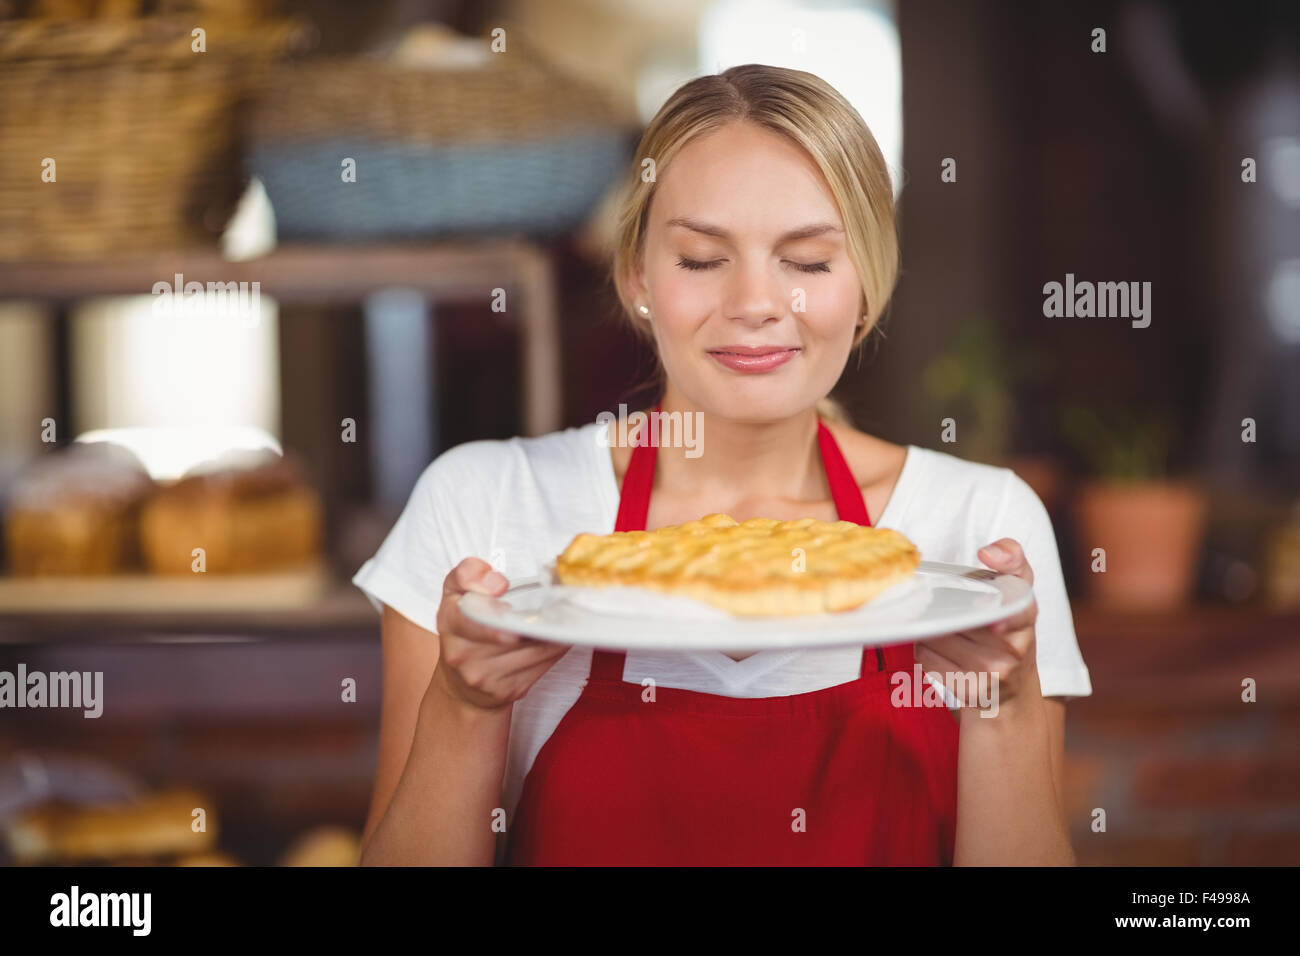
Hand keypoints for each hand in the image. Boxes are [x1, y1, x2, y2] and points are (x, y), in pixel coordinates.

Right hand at [431, 558, 571, 711]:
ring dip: (552, 634)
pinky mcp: (510, 690)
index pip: (469, 619)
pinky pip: (543, 665)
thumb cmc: (464, 628)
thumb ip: (469, 574)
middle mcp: (464, 654)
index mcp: (451, 623)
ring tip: (562, 618)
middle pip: (512, 635)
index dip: (495, 614)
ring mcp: (486, 677)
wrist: (463, 685)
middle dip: (535, 622)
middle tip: (556, 606)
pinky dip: (555, 649)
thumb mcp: (456, 593)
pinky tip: (559, 637)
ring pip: (533, 650)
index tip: (509, 607)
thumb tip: (496, 582)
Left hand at [913, 538, 1039, 712]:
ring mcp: (992, 673)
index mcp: (1025, 616)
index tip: (989, 593)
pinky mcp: (968, 691)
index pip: (1018, 606)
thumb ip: (1011, 560)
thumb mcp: (1017, 594)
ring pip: (938, 636)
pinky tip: (940, 650)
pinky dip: (925, 650)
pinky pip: (927, 658)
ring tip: (945, 627)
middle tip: (942, 603)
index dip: (1003, 601)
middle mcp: (1013, 648)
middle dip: (943, 607)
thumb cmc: (1007, 632)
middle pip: (958, 616)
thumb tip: (989, 552)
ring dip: (931, 628)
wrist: (1010, 694)